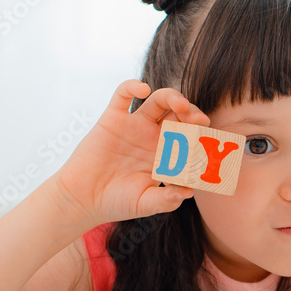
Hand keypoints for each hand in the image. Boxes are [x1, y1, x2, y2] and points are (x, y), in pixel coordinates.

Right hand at [54, 79, 210, 225]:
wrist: (83, 198)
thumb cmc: (116, 203)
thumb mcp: (145, 204)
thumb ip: (166, 200)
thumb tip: (188, 192)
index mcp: (166, 154)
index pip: (190, 138)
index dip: (200, 137)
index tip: (207, 143)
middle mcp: (153, 136)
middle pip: (179, 115)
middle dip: (192, 113)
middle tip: (199, 120)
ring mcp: (134, 125)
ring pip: (159, 100)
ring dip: (173, 97)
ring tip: (181, 105)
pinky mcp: (113, 119)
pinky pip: (122, 94)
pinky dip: (132, 86)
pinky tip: (143, 89)